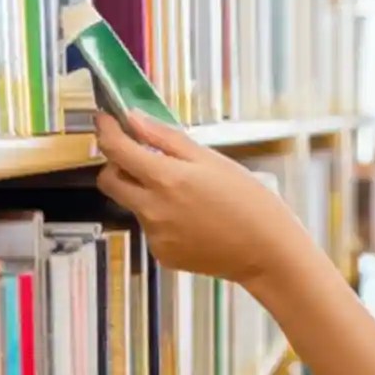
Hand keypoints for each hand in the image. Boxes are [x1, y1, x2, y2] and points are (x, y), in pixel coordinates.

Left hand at [94, 112, 318, 284]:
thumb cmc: (251, 202)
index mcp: (166, 179)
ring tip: (190, 197)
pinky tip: (195, 221)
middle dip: (117, 165)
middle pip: (109, 181)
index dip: (106, 131)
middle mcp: (152, 209)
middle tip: (140, 157)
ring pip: (134, 205)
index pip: (116, 149)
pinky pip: (152, 229)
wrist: (268, 252)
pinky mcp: (162, 254)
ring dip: (148, 193)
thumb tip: (135, 120)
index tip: (106, 120)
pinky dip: (164, 219)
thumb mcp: (214, 160)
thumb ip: (168, 139)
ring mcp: (155, 235)